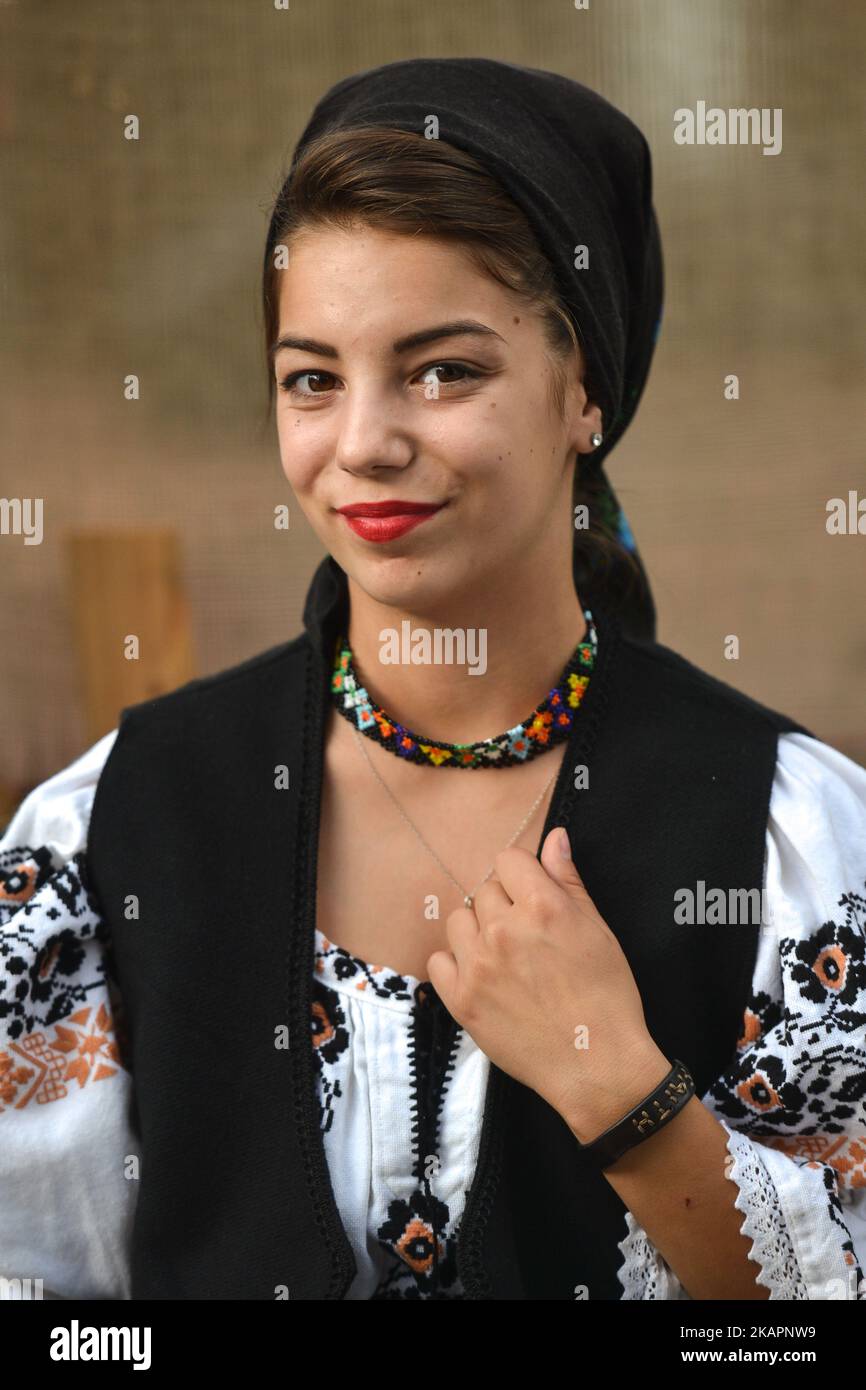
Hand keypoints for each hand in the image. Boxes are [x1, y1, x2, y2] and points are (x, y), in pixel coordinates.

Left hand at [426, 825, 670, 1142]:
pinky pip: (439, 960)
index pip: (508, 860)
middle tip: (527, 936)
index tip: (533, 897)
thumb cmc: (607, 996)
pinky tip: (483, 976)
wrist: (597, 1064)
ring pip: (460, 921)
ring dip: (478, 931)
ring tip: (505, 956)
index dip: (523, 876)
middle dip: (504, 905)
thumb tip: (553, 837)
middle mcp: (504, 929)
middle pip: (485, 890)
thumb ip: (568, 880)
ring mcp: (478, 965)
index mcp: (542, 906)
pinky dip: (456, 964)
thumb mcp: (598, 929)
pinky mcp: (461, 999)